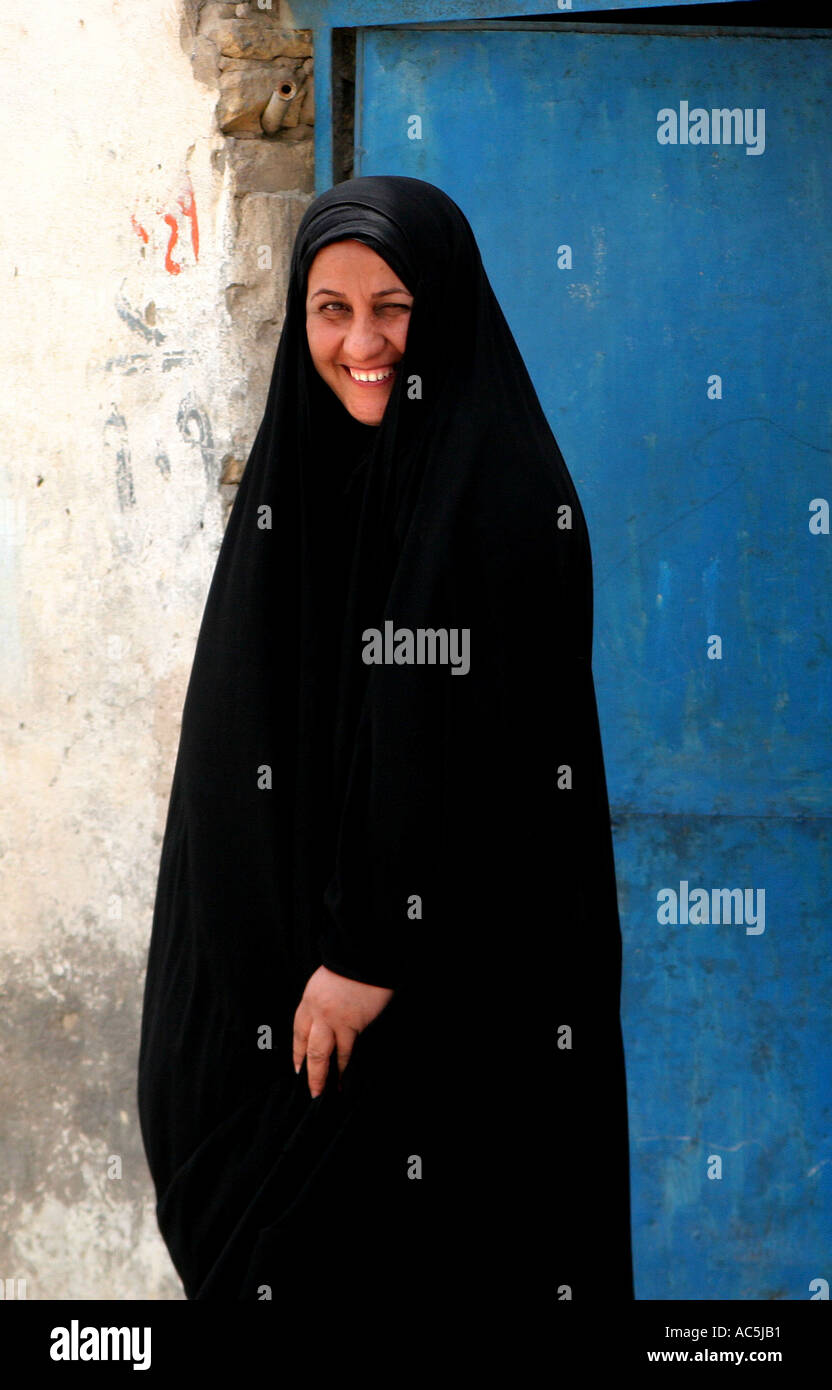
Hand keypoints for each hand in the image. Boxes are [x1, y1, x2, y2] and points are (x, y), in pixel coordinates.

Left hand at [292, 964, 393, 1098]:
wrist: (364, 955)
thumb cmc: (347, 965)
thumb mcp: (325, 983)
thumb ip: (322, 1004)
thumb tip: (326, 1024)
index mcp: (309, 1001)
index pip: (299, 1033)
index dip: (297, 1053)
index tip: (297, 1069)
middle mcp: (318, 1014)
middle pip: (311, 1050)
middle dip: (311, 1073)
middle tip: (313, 1092)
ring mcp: (336, 1021)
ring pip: (329, 1055)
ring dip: (330, 1075)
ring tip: (331, 1091)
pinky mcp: (355, 1024)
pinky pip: (349, 1050)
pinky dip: (347, 1065)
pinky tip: (348, 1076)